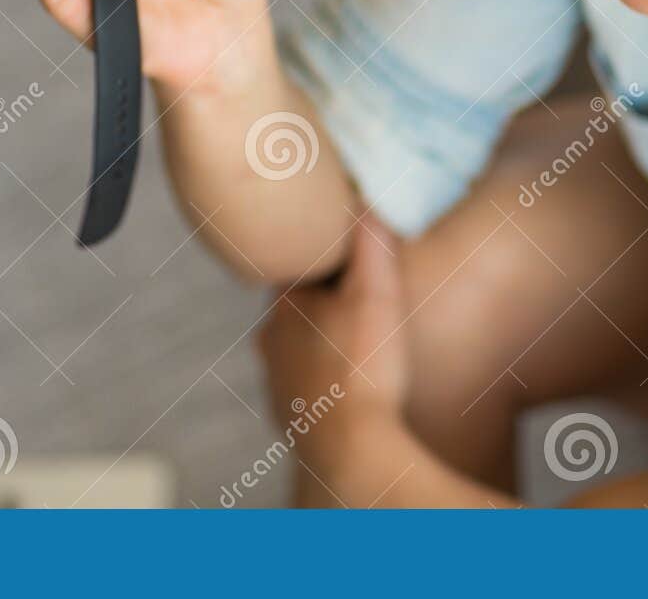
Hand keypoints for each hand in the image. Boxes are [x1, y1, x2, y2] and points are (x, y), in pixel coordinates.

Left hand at [258, 214, 408, 477]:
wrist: (351, 450)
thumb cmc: (363, 366)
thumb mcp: (377, 289)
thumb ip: (372, 239)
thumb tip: (365, 197)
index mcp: (281, 309)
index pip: (296, 268)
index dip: (323, 259)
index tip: (345, 253)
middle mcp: (270, 346)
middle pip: (297, 310)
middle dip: (325, 302)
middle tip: (361, 297)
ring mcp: (278, 387)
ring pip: (300, 352)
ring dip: (325, 344)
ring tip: (361, 342)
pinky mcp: (291, 422)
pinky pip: (309, 390)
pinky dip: (327, 383)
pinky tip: (352, 386)